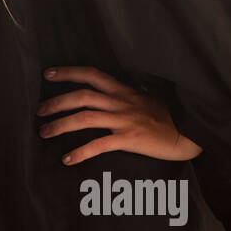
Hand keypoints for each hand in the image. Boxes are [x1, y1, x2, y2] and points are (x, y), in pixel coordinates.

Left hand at [36, 65, 201, 165]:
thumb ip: (129, 95)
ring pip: (85, 118)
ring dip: (60, 125)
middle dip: (56, 102)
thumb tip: (116, 90)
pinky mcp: (130, 139)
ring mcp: (125, 120)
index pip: (92, 75)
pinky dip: (80, 152)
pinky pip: (99, 144)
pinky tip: (67, 158)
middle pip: (82, 96)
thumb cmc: (170, 117)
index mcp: (124, 91)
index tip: (48, 74)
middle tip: (39, 111)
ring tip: (44, 132)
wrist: (191, 132)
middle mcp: (121, 102)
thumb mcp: (147, 99)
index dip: (69, 72)